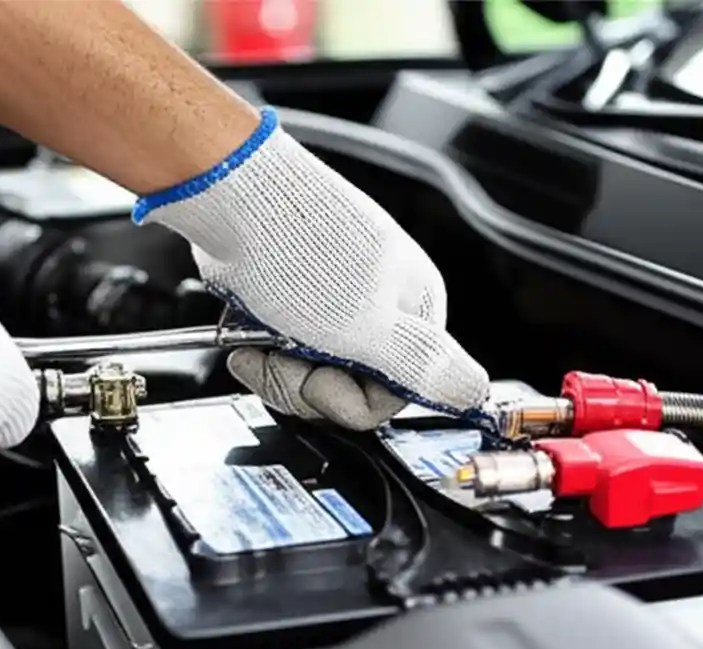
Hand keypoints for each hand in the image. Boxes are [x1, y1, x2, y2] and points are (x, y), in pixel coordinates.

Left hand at [135, 108, 487, 429]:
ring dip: (272, 362)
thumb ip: (424, 368)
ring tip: (255, 334)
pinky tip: (244, 324)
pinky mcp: (292, 288)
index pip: (390, 396)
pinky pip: (278, 340)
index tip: (317, 378)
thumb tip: (474, 392)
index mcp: (415, 309)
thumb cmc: (298, 250)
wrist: (228, 196)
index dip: (344, 398)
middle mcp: (380, 300)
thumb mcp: (369, 328)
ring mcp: (334, 294)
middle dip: (299, 381)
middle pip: (344, 384)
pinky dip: (254, 340)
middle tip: (278, 351)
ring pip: (305, 367)